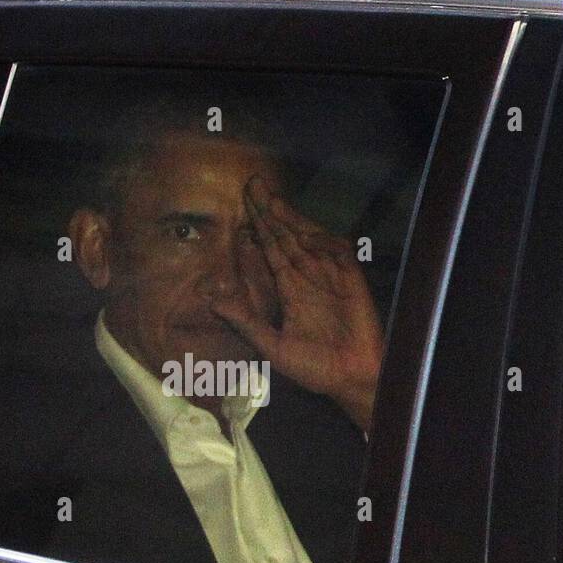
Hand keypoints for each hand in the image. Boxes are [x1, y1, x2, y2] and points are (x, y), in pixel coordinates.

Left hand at [213, 176, 381, 433]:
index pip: (269, 251)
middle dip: (270, 211)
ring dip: (290, 218)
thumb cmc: (315, 369)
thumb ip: (245, 321)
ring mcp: (329, 275)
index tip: (241, 209)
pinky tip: (302, 232)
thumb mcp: (272, 346)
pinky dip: (320, 240)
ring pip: (307, 238)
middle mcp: (308, 277)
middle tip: (252, 184)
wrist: (352, 379)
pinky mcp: (351, 279)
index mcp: (290, 291)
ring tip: (270, 198)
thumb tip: (211, 301)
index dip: (256, 230)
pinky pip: (336, 251)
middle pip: (285, 236)